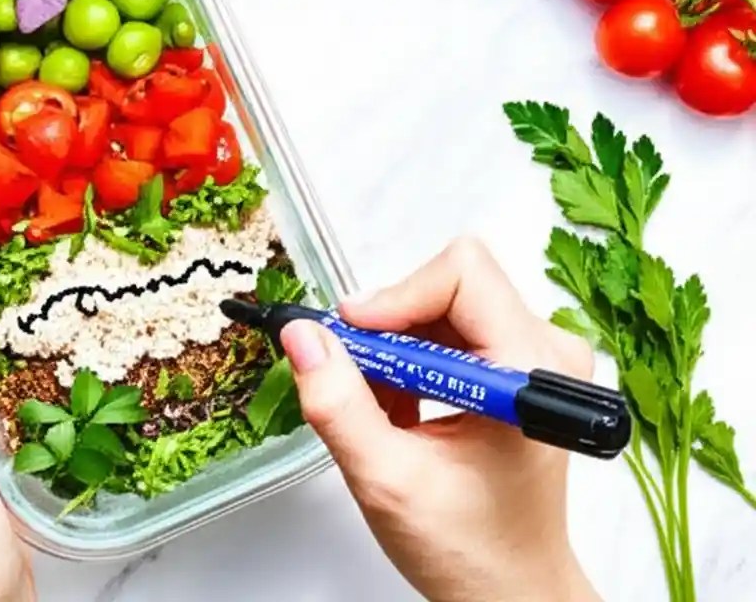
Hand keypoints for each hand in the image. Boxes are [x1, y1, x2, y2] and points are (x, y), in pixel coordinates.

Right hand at [282, 238, 600, 601]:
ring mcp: (531, 358)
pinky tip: (397, 409)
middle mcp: (543, 352)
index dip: (394, 297)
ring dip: (394, 346)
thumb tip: (301, 336)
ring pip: (441, 303)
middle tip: (348, 371)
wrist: (509, 589)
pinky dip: (406, 360)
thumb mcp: (387, 480)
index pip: (461, 275)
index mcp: (529, 371)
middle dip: (388, 324)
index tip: (348, 335)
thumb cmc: (471, 549)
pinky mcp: (512, 368)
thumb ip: (339, 404)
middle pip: (450, 284)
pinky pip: (447, 329)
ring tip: (378, 406)